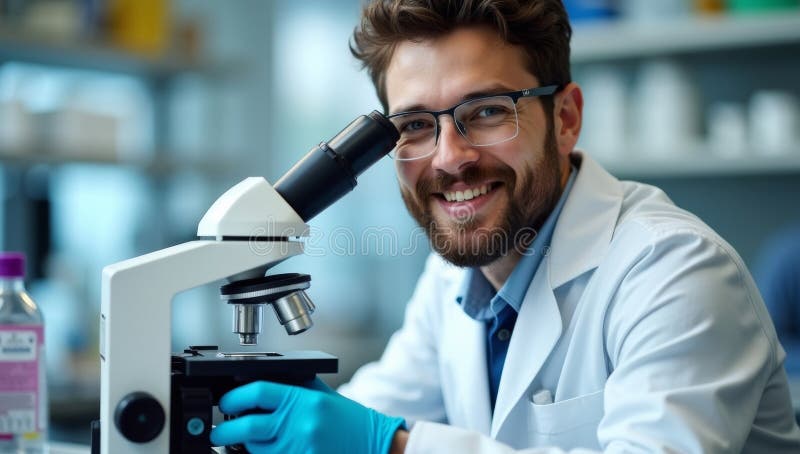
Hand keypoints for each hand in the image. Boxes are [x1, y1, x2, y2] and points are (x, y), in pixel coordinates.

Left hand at [210, 380, 405, 453]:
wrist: (375, 443)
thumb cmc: (349, 420)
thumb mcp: (321, 395)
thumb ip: (292, 389)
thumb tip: (254, 387)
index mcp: (303, 399)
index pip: (258, 392)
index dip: (234, 397)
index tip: (226, 401)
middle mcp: (299, 424)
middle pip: (247, 427)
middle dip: (226, 430)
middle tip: (219, 431)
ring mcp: (299, 448)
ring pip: (256, 451)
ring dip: (248, 448)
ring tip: (249, 442)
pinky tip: (268, 450)